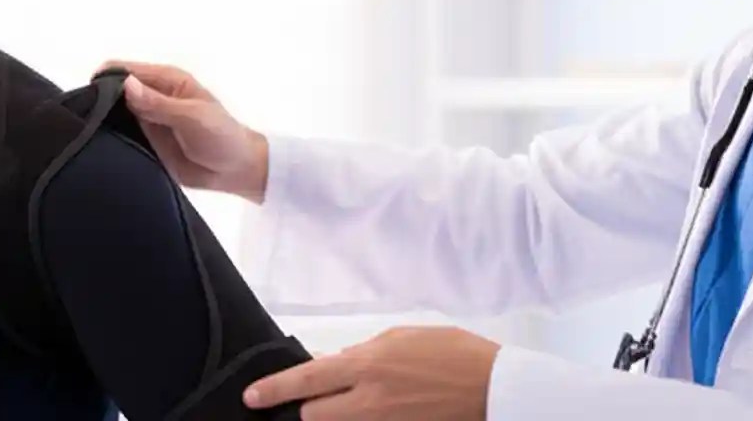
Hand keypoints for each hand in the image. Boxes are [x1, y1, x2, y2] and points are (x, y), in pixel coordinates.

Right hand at [97, 61, 269, 202]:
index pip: (125, 70)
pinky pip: (120, 135)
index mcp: (165, 80)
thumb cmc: (221, 137)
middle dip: (97, 100)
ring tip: (83, 136)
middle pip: (113, 90)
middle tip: (82, 121)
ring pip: (112, 113)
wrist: (235, 170)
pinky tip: (95, 148)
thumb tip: (125, 84)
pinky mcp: (144, 140)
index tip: (87, 98)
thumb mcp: (192, 117)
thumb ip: (158, 104)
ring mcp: (146, 119)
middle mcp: (151, 96)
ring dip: (100, 120)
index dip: (105, 79)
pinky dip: (109, 138)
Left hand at [244, 326, 500, 420]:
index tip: (252, 397)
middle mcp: (371, 400)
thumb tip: (332, 365)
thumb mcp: (403, 339)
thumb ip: (363, 353)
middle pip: (314, 417)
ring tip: (351, 406)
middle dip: (308, 409)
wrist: (500, 389)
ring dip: (334, 420)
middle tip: (316, 401)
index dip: (274, 389)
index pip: (307, 379)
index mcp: (370, 364)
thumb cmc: (454, 354)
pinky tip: (371, 414)